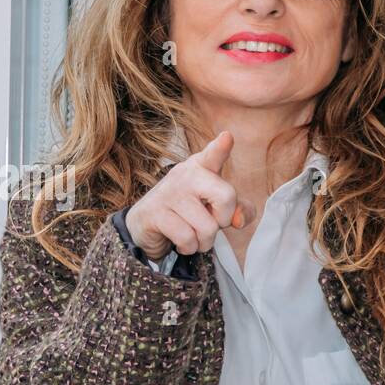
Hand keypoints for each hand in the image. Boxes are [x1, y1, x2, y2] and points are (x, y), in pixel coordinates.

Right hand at [124, 130, 244, 260]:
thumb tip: (237, 220)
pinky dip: (188, 247)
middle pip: (226, 197)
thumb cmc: (188, 213)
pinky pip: (187, 238)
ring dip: (204, 241)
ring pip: (208, 227)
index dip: (220, 147)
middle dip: (223, 220)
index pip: (213, 155)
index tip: (227, 137)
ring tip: (192, 234)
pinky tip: (179, 241)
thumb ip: (239, 210)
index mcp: (202, 167)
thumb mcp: (217, 208)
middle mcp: (185, 174)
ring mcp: (169, 192)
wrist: (145, 225)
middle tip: (210, 222)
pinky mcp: (155, 213)